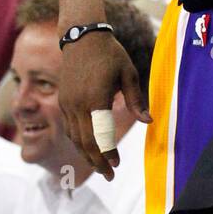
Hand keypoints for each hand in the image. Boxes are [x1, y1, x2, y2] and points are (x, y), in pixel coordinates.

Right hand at [58, 29, 151, 181]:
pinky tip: (90, 148)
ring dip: (87, 154)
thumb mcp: (128, 73)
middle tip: (109, 176)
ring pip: (75, 137)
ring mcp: (67, 103)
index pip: (100, 134)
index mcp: (96, 98)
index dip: (107, 153)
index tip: (116, 164)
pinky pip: (70, 128)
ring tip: (101, 167)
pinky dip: (80, 141)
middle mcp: (78, 104)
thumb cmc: (110, 54)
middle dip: (97, 161)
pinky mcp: (63, 101)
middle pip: (85, 142)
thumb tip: (149, 121)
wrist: (81, 37)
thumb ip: (136, 100)